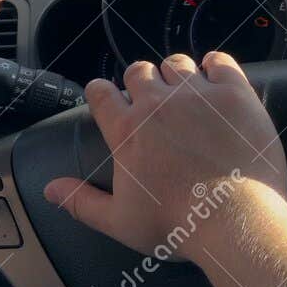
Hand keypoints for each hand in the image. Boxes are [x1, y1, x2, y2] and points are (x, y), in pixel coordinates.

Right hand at [43, 53, 286, 286]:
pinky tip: (216, 77)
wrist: (235, 219)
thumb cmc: (176, 224)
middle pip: (139, 71)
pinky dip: (215, 65)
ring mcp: (198, 94)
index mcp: (126, 130)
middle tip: (154, 101)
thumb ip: (82, 202)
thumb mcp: (120, 221)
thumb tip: (50, 189)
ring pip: (178, 64)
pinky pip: (220, 62)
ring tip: (186, 91)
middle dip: (141, 81)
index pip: (100, 93)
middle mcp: (158, 103)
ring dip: (177, 74)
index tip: (110, 99)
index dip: (102, 93)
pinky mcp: (234, 94)